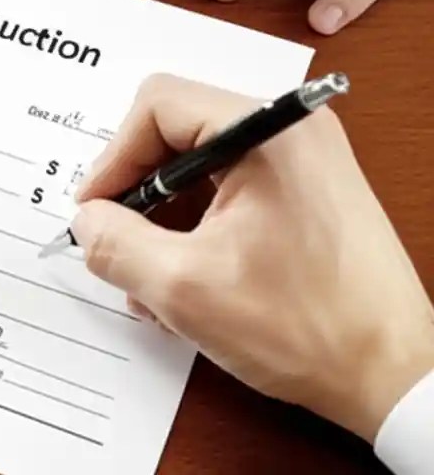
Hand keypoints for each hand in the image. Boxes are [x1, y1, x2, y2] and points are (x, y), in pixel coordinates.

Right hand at [71, 74, 433, 442]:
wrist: (393, 374)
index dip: (113, 158)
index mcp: (270, 132)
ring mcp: (302, 164)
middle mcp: (291, 134)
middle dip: (137, 196)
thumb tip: (86, 222)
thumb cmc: (310, 327)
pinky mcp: (306, 196)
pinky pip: (228, 195)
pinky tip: (184, 285)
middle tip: (115, 244)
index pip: (159, 106)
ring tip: (150, 284)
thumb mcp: (182, 286)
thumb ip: (115, 243)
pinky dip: (195, 232)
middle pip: (176, 134)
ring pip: (198, 171)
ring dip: (162, 223)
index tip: (95, 210)